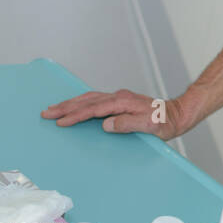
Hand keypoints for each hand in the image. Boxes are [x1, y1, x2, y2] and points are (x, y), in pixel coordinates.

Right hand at [40, 89, 198, 139]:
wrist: (177, 115)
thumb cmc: (165, 122)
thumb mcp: (150, 126)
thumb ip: (128, 124)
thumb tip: (106, 124)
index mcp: (123, 102)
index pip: (94, 109)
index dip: (76, 116)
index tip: (61, 122)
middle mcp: (119, 97)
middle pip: (87, 100)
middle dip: (65, 107)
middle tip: (46, 113)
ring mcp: (119, 98)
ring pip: (89, 98)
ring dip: (70, 104)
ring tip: (53, 109)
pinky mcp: (119, 102)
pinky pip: (95, 100)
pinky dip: (81, 103)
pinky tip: (73, 106)